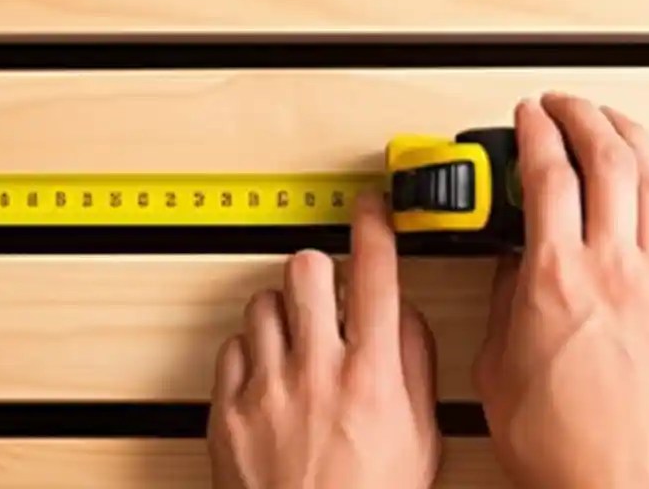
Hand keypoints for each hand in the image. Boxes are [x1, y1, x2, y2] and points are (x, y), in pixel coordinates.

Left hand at [207, 192, 440, 488]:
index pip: (376, 275)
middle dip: (318, 268)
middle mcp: (317, 370)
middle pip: (307, 270)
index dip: (375, 228)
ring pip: (264, 304)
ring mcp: (267, 386)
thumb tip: (403, 318)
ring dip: (283, 313)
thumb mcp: (419, 440)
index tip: (371, 208)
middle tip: (325, 287)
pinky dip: (250, 353)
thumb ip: (413, 368)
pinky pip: (233, 348)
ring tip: (297, 342)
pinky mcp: (228, 406)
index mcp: (372, 375)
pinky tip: (268, 376)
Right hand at [474, 94, 648, 488]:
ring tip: (615, 121)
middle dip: (584, 119)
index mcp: (553, 280)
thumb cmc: (555, 439)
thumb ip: (504, 302)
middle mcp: (612, 272)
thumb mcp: (497, 363)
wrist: (611, 484)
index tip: (526, 117)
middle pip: (606, 164)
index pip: (545, 177)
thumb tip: (511, 267)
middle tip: (566, 106)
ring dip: (634, 140)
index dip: (534, 133)